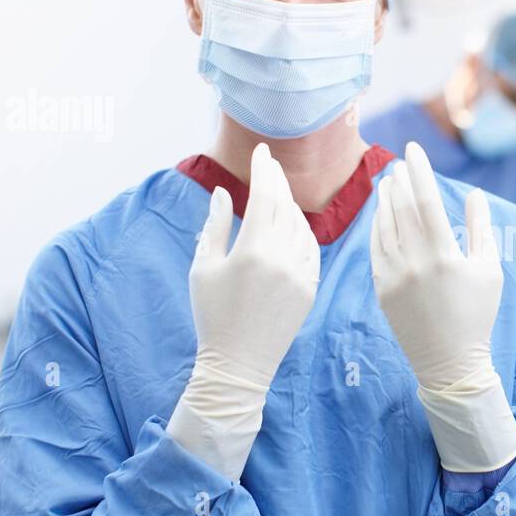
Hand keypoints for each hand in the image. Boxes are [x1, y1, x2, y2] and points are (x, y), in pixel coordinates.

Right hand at [168, 143, 318, 478]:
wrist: (239, 364)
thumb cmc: (212, 315)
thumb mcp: (203, 267)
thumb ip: (214, 226)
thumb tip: (223, 194)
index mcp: (253, 249)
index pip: (265, 195)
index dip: (264, 169)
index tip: (262, 151)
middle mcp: (282, 257)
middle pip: (285, 205)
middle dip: (277, 180)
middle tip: (270, 163)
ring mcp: (302, 273)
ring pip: (302, 225)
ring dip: (290, 205)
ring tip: (277, 194)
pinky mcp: (312, 288)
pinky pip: (311, 248)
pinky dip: (302, 232)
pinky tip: (291, 225)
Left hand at [370, 141, 501, 391]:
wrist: (450, 362)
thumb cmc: (477, 314)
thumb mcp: (489, 270)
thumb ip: (482, 228)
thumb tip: (473, 193)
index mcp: (444, 255)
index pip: (426, 200)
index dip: (419, 170)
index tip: (413, 148)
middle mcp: (414, 263)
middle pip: (401, 208)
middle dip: (400, 180)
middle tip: (400, 162)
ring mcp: (393, 276)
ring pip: (384, 226)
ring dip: (385, 199)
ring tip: (389, 181)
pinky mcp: (381, 289)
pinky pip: (375, 248)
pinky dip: (377, 226)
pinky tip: (381, 214)